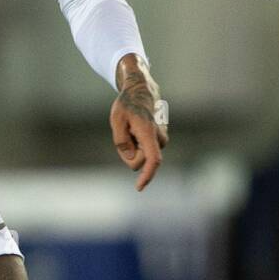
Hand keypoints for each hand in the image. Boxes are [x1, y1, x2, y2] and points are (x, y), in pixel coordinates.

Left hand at [110, 55, 167, 190]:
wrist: (142, 91)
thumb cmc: (127, 105)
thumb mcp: (117, 120)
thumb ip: (121, 140)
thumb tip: (130, 157)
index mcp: (149, 133)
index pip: (153, 160)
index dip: (147, 175)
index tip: (139, 187)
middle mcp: (160, 138)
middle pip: (138, 161)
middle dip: (128, 152)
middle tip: (124, 131)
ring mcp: (162, 140)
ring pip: (141, 156)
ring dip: (132, 147)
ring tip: (131, 128)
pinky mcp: (160, 141)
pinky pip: (144, 151)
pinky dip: (136, 144)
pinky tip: (136, 129)